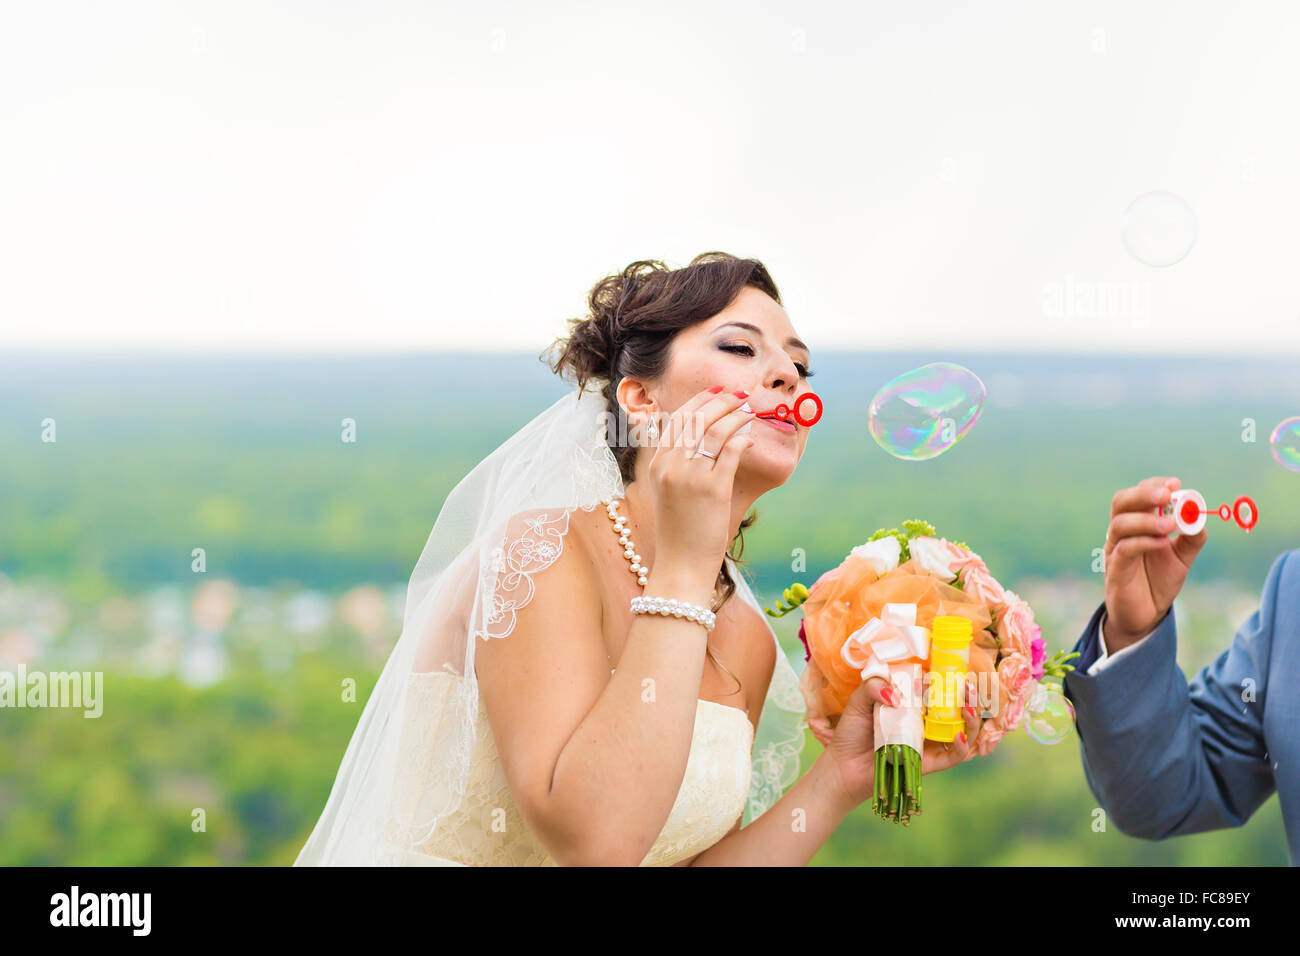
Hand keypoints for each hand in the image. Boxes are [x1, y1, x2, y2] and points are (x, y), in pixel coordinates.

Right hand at [646, 385, 755, 574]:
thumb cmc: (679, 530)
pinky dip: (742, 440)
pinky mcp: (712, 489)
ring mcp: (690, 476)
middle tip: (741, 395)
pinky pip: (731, 451)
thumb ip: (677, 464)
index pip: (677, 419)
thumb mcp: (668, 491)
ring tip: (750, 411)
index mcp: (657, 464)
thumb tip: (701, 439)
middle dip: (721, 401)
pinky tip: (750, 439)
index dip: (699, 401)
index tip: (717, 392)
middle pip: (696, 418)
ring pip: (715, 430)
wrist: (680, 565)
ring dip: (735, 416)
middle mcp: (670, 465)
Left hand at [821, 675, 981, 805]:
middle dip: (969, 697)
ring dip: (972, 721)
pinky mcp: (928, 763)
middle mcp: (925, 722)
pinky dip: (961, 747)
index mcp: (912, 704)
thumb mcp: (859, 700)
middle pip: (957, 709)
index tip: (956, 670)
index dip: (951, 680)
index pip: (938, 689)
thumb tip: (896, 695)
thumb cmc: (852, 731)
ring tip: (969, 708)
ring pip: (962, 732)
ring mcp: (929, 743)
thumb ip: (873, 686)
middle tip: (970, 686)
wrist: (844, 764)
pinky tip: (960, 735)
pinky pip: (952, 757)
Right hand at [1102, 475, 1206, 649]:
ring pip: (1120, 524)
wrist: (1145, 615)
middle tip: (1167, 495)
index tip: (1175, 484)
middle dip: (1144, 494)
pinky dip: (1144, 542)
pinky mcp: (1115, 570)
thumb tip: (1200, 516)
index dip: (1154, 485)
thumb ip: (1192, 537)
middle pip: (1121, 502)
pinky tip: (1162, 543)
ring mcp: (1115, 550)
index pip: (1137, 494)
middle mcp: (1121, 533)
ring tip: (1170, 525)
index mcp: (1135, 524)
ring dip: (1146, 519)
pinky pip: (1124, 549)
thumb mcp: (1182, 557)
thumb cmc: (1159, 581)